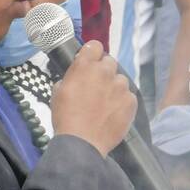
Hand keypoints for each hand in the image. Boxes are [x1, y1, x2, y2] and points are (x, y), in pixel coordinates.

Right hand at [50, 40, 135, 156]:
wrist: (82, 143)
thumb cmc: (65, 118)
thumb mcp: (58, 93)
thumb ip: (70, 78)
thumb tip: (76, 77)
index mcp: (85, 66)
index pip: (95, 46)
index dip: (91, 54)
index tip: (89, 62)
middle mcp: (105, 71)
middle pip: (109, 62)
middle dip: (103, 71)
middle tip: (95, 87)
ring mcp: (120, 86)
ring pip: (120, 79)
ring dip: (113, 87)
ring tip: (105, 103)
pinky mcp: (131, 101)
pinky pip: (128, 96)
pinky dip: (121, 102)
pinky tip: (112, 113)